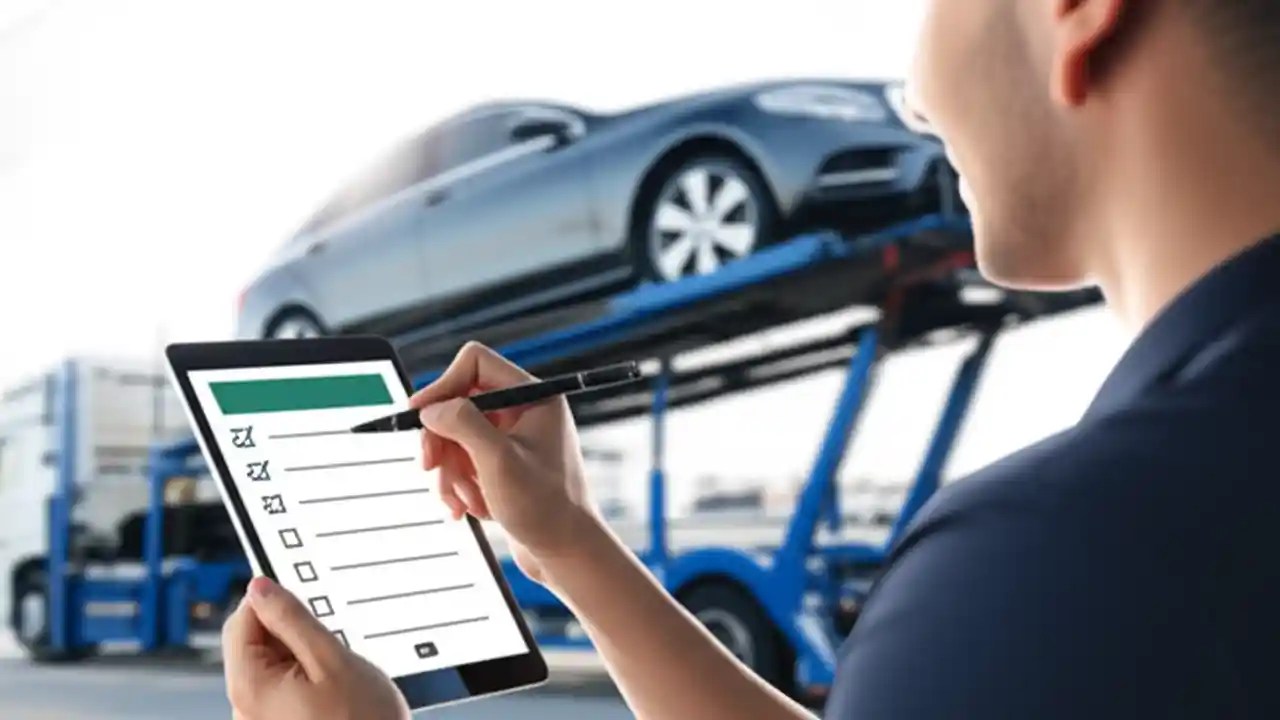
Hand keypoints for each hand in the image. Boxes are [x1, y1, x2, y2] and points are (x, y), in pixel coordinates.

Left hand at [223, 577, 408, 719]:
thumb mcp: (331, 658)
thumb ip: (292, 619)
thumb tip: (261, 589)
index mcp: (249, 687)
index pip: (240, 622)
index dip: (271, 603)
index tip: (300, 601)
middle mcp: (244, 710)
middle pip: (253, 646)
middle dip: (289, 636)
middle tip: (326, 648)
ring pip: (270, 667)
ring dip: (300, 660)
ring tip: (334, 677)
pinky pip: (280, 691)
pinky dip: (304, 683)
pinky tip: (331, 694)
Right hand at [409, 341, 595, 583]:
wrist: (568, 555)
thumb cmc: (547, 510)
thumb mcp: (498, 462)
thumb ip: (463, 425)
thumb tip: (431, 407)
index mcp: (534, 397)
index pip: (475, 364)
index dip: (442, 385)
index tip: (418, 415)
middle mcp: (525, 411)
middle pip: (459, 402)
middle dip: (442, 439)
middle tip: (429, 467)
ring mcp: (514, 439)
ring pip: (457, 436)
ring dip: (451, 470)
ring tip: (463, 501)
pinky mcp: (504, 465)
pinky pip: (465, 461)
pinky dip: (460, 485)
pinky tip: (470, 509)